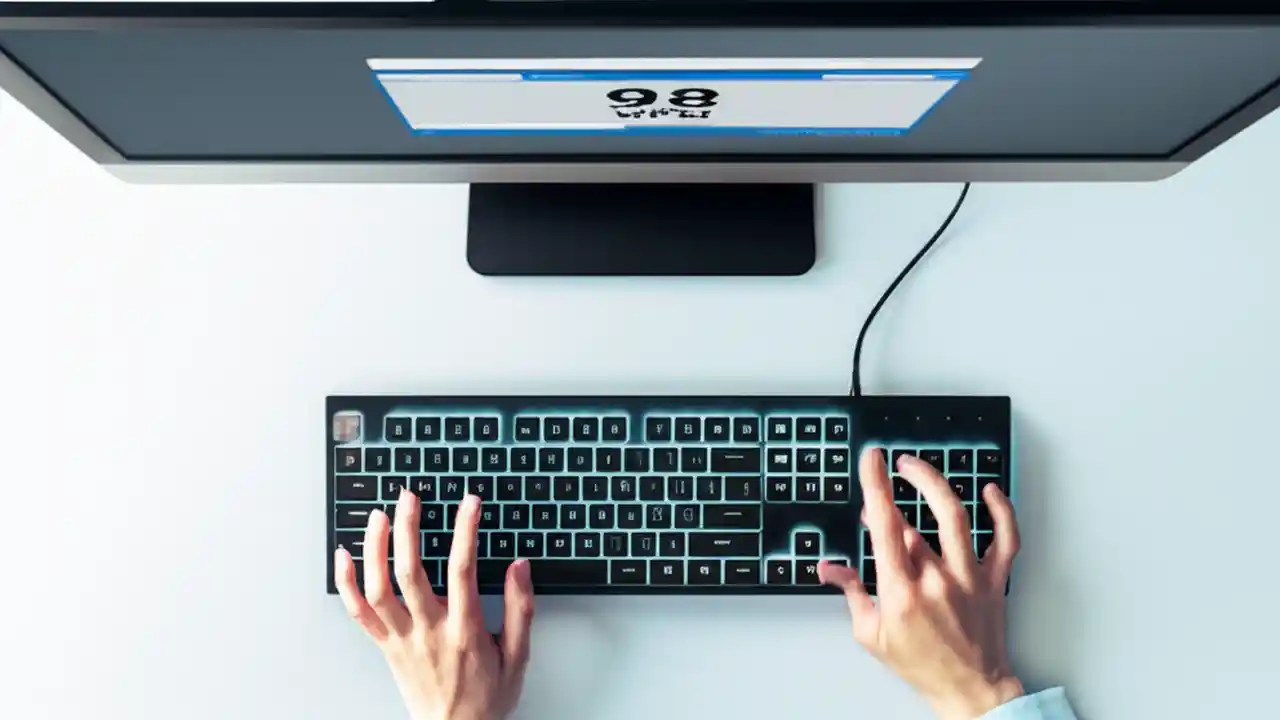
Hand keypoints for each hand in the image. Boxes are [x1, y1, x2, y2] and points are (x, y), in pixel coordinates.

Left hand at [334, 491, 533, 719]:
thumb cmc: (486, 700)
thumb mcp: (518, 657)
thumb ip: (520, 609)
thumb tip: (520, 568)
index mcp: (464, 632)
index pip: (463, 570)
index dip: (466, 530)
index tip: (470, 503)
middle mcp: (428, 633)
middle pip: (411, 573)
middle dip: (408, 529)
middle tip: (409, 497)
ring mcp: (402, 640)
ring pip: (378, 589)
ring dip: (374, 550)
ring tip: (378, 517)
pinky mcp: (386, 648)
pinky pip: (359, 614)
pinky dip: (346, 583)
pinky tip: (344, 556)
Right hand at [818, 449, 1023, 719]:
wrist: (970, 690)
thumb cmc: (922, 665)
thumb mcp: (871, 635)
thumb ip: (851, 593)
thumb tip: (829, 569)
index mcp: (901, 592)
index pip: (886, 526)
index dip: (876, 486)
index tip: (871, 460)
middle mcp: (936, 580)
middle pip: (912, 522)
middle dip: (890, 495)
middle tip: (882, 480)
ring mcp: (969, 578)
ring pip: (955, 517)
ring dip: (934, 484)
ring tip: (916, 468)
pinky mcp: (994, 581)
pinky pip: (1006, 539)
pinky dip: (1001, 511)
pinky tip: (990, 491)